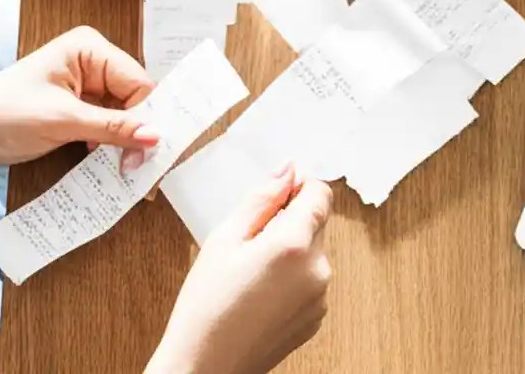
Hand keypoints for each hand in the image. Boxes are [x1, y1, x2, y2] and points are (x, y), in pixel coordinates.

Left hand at [0, 26, 159, 167]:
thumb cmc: (2, 113)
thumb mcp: (64, 120)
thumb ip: (114, 128)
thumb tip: (154, 136)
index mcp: (90, 49)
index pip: (137, 82)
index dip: (146, 115)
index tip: (150, 148)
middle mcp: (92, 61)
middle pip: (135, 97)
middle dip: (137, 129)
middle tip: (139, 162)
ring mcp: (87, 83)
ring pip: (125, 112)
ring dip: (125, 138)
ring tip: (124, 163)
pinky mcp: (81, 104)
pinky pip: (109, 121)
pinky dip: (111, 141)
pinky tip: (108, 156)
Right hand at [147, 164, 332, 373]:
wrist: (204, 368)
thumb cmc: (205, 307)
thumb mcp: (224, 239)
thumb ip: (262, 199)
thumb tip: (288, 170)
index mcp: (294, 245)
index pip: (321, 194)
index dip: (299, 188)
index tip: (277, 194)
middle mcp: (317, 269)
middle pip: (318, 223)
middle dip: (290, 222)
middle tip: (249, 242)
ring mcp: (320, 295)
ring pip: (314, 252)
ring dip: (292, 251)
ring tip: (250, 274)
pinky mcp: (318, 316)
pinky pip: (311, 280)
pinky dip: (293, 278)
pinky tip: (260, 294)